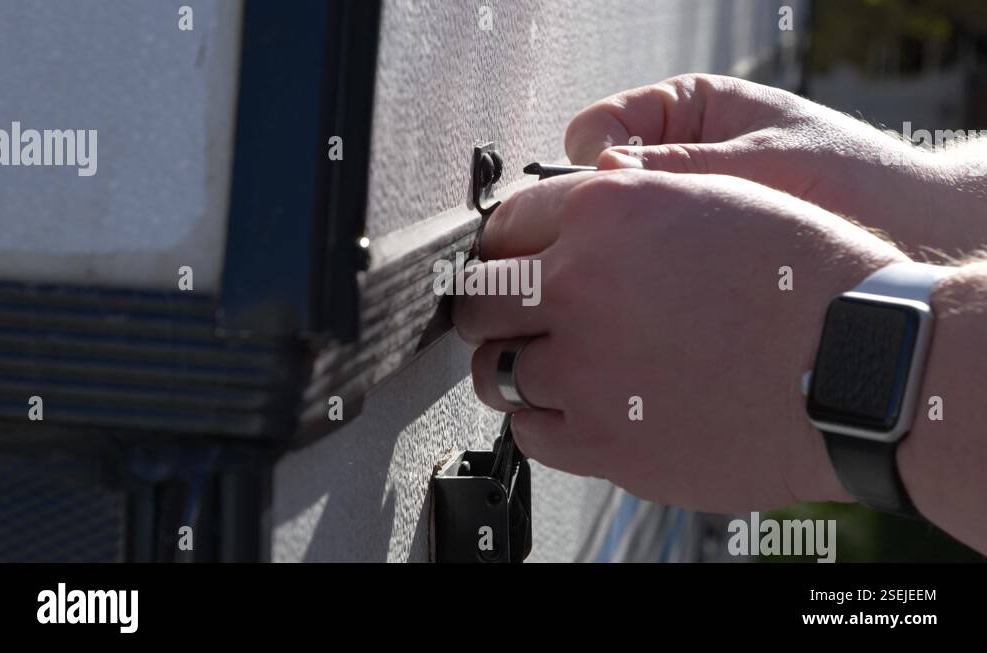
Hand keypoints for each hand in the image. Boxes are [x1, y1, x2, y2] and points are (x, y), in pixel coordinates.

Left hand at [452, 169, 905, 512]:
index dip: (503, 247)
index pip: (502, 226)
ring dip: (516, 367)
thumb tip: (566, 225)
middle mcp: (580, 287)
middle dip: (491, 307)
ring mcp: (586, 372)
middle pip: (479, 301)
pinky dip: (544, 420)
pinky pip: (531, 433)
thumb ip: (623, 206)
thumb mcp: (711, 199)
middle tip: (514, 317)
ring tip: (554, 366)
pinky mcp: (606, 443)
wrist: (859, 365)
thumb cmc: (802, 279)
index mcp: (605, 212)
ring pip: (496, 372)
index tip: (506, 264)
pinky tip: (578, 408)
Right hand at [565, 74, 986, 256]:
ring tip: (634, 277)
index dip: (587, 162)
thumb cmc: (851, 175)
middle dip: (590, 217)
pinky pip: (641, 267)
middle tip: (598, 245)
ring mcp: (676, 214)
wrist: (908, 230)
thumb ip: (684, 165)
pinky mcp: (687, 260)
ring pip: (611, 233)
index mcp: (684, 111)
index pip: (600, 129)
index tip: (595, 193)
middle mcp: (672, 161)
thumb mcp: (763, 158)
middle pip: (593, 187)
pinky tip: (654, 299)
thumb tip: (604, 174)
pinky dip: (638, 283)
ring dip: (613, 254)